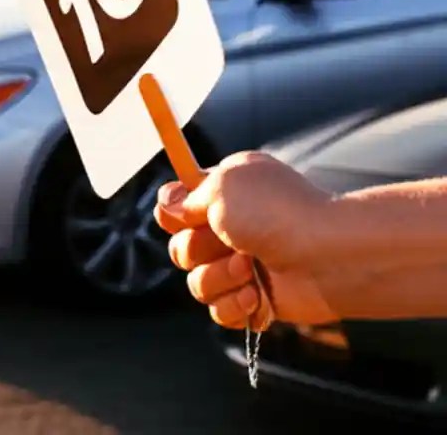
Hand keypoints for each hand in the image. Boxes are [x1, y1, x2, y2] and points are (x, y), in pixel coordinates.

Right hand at [154, 152, 339, 328]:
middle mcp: (231, 230)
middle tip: (230, 243)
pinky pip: (218, 312)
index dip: (172, 214)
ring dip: (218, 278)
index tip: (186, 216)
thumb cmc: (278, 213)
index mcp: (224, 195)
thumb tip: (168, 207)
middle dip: (197, 249)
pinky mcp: (254, 301)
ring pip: (195, 283)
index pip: (175, 206)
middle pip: (179, 248)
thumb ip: (186, 196)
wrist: (330, 257)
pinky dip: (234, 306)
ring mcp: (242, 267)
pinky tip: (258, 296)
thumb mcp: (223, 185)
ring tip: (251, 270)